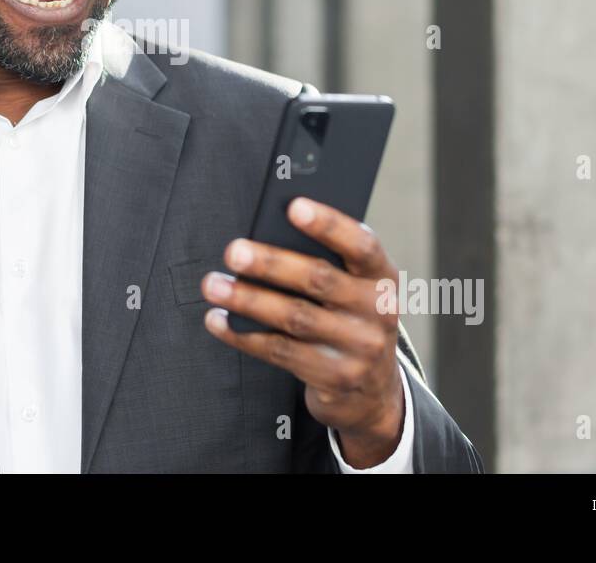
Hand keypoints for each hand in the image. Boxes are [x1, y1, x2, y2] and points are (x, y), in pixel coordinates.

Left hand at [201, 197, 405, 467]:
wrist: (373, 389)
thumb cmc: (350, 318)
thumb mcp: (355, 289)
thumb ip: (328, 262)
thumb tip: (267, 236)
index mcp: (382, 277)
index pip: (361, 245)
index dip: (329, 225)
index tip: (294, 206)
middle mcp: (377, 311)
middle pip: (319, 280)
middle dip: (271, 263)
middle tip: (234, 252)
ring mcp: (359, 348)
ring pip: (294, 318)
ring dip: (248, 299)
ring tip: (213, 285)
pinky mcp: (334, 377)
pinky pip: (280, 352)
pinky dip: (244, 335)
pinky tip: (219, 320)